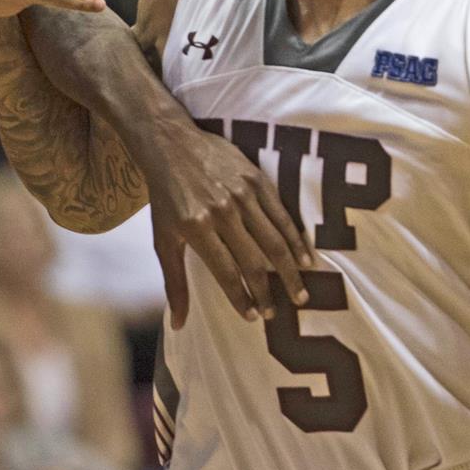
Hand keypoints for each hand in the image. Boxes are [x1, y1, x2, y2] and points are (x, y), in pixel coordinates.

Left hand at [141, 121, 315, 327]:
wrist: (171, 144)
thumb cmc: (165, 197)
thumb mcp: (163, 240)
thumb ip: (174, 283)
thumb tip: (179, 325)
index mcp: (197, 228)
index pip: (226, 273)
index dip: (242, 298)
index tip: (253, 317)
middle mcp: (222, 213)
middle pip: (253, 261)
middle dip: (268, 291)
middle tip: (279, 312)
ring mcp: (242, 195)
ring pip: (273, 240)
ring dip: (289, 270)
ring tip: (300, 293)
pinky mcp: (257, 180)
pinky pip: (282, 215)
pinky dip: (296, 239)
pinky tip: (306, 258)